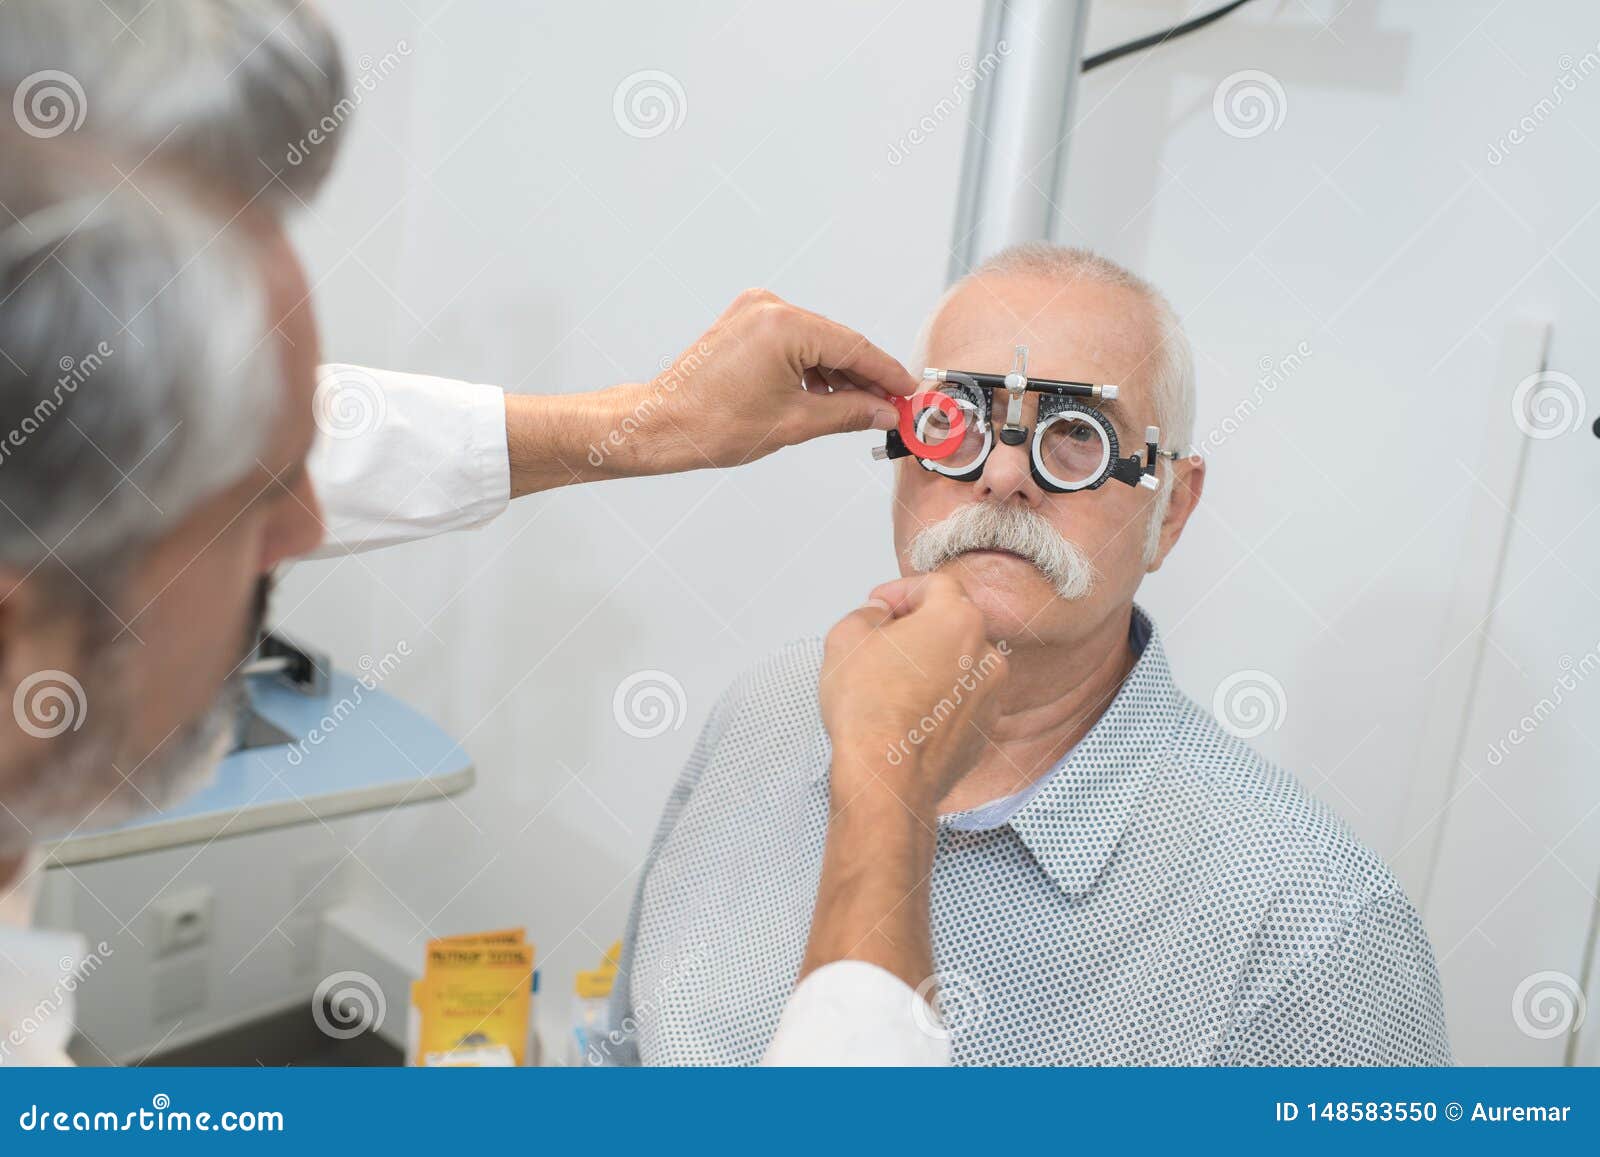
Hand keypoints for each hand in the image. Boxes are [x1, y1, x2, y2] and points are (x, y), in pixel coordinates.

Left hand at [510, 289, 913, 491]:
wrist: (660, 424)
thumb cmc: (711, 423)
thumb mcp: (795, 423)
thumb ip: (849, 413)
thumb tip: (881, 412)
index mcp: (783, 325)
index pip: (854, 347)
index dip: (887, 374)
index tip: (909, 393)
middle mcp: (769, 308)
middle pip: (837, 342)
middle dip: (866, 377)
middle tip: (892, 407)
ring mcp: (754, 312)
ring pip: (817, 343)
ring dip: (840, 375)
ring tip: (861, 410)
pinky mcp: (744, 324)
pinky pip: (794, 343)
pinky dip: (813, 368)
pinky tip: (828, 396)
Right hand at [819, 572, 1007, 818]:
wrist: (888, 778)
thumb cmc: (872, 713)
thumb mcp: (847, 638)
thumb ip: (867, 613)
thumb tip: (877, 617)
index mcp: (958, 620)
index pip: (935, 584)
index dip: (902, 590)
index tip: (881, 605)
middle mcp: (986, 654)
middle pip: (950, 625)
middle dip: (916, 630)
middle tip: (882, 644)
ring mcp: (990, 695)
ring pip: (958, 666)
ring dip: (929, 667)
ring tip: (891, 686)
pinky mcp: (983, 730)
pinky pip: (961, 702)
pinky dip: (939, 702)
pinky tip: (906, 714)